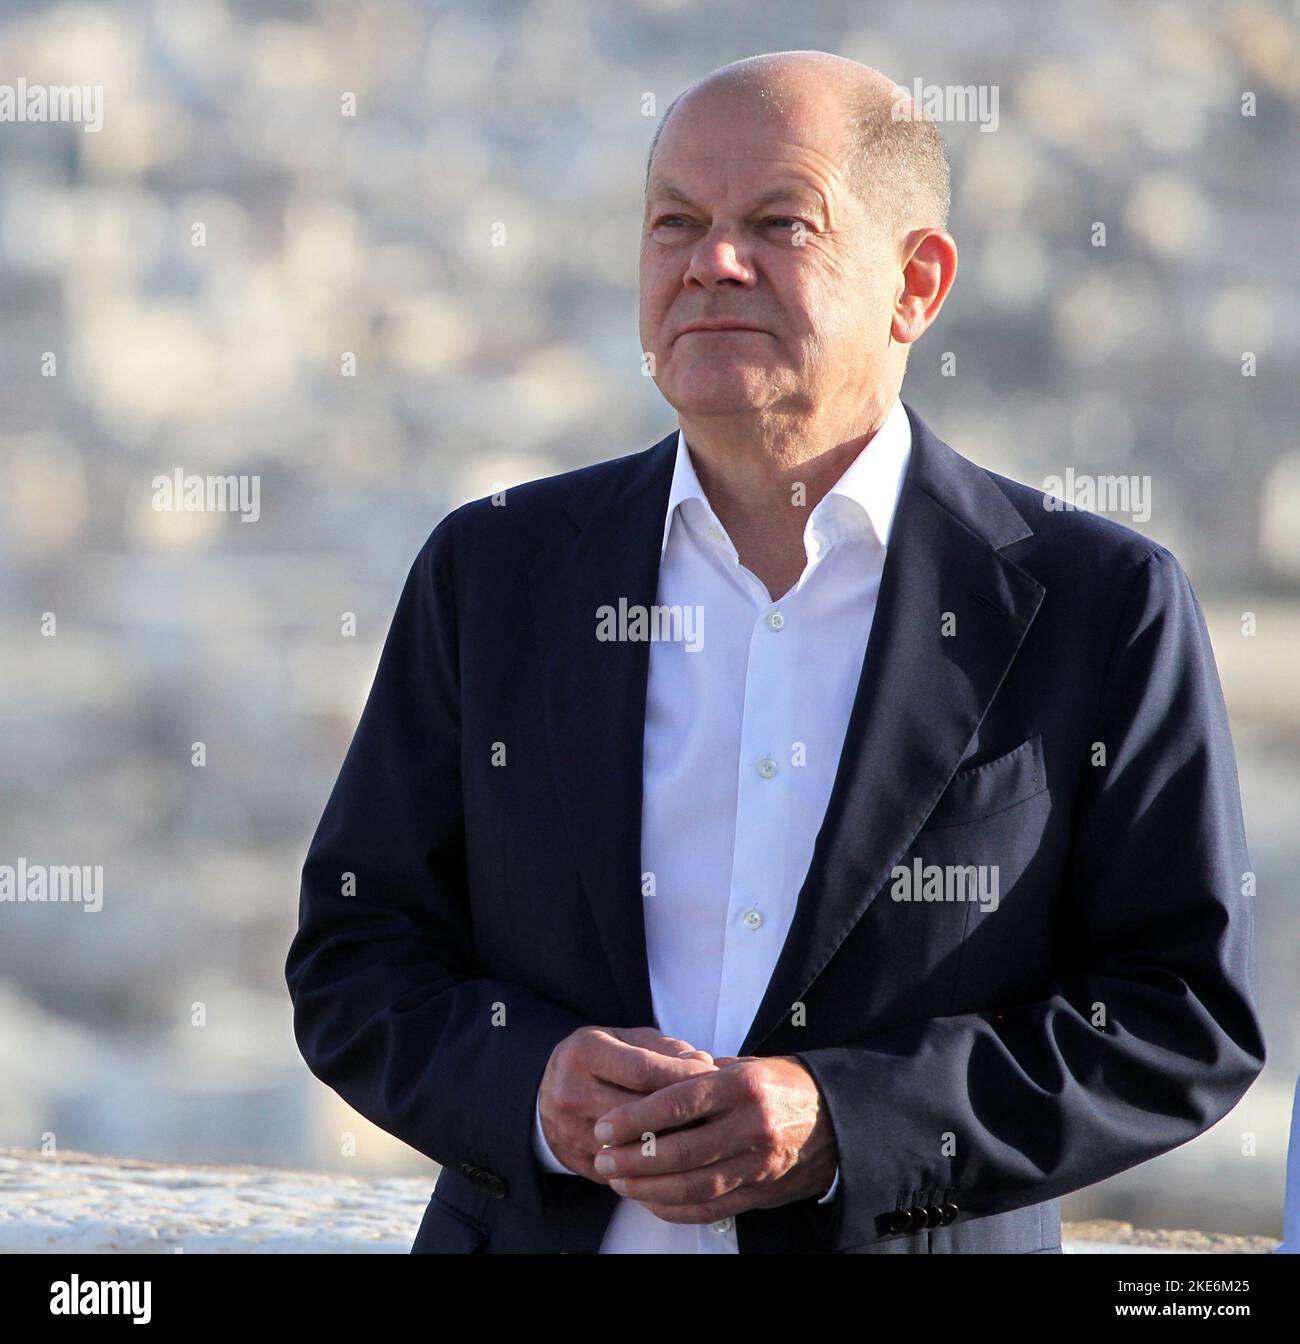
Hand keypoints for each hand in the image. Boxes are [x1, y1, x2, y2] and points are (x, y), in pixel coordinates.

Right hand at [538, 1027, 717, 1183]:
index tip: (712, 1077)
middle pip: (639, 1112)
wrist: (547, 1093)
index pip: (642, 1069)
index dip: (682, 1075)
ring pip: (634, 1146)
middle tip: (718, 1112)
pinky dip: (656, 1165)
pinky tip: (680, 1157)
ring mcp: (571, 1131)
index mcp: (585, 1053)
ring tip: (704, 1136)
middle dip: (683, 1113)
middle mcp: (572, 1091)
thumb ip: (663, 1048)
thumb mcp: (624, 1039)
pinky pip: (626, 1169)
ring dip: (673, 1142)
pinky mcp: (577, 1161)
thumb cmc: (599, 1060)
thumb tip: (702, 1062)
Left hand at [590, 1053, 837, 1222]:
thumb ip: (701, 1074)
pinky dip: (675, 1209)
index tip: (605, 1125)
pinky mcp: (761, 1192)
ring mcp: (758, 1164)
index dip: (635, 1117)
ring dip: (648, 1188)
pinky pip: (710, 1208)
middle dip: (633, 1158)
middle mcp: (751, 1126)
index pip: (678, 1102)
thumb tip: (650, 1081)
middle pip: (680, 1150)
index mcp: (743, 1086)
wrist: (838, 1117)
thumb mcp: (747, 1064)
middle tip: (602, 1158)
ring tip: (618, 1181)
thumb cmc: (783, 1085)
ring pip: (692, 1186)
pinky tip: (650, 1202)